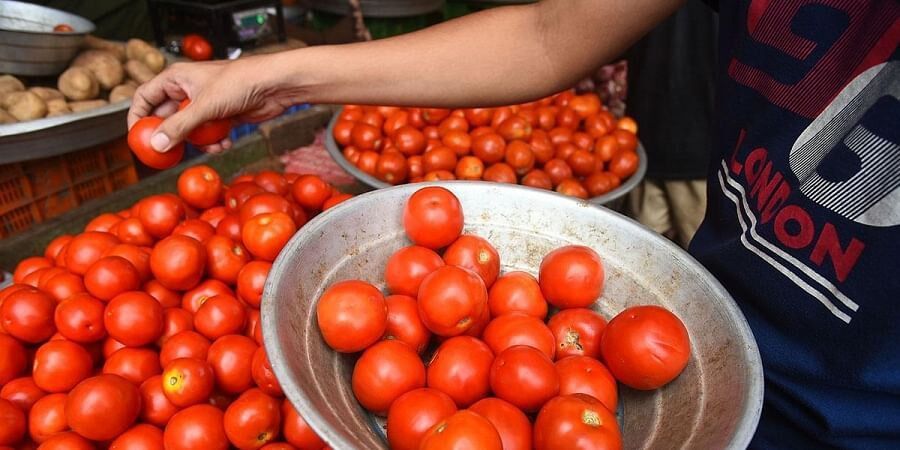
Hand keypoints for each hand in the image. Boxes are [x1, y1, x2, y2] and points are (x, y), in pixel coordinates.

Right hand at [127, 55, 300, 153]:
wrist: (274, 85)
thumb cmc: (240, 82)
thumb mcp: (204, 107)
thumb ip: (178, 127)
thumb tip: (156, 144)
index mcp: (176, 78)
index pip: (145, 96)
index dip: (137, 116)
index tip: (137, 138)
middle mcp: (188, 90)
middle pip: (167, 117)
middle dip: (171, 136)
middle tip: (170, 154)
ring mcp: (205, 104)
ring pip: (189, 130)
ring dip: (198, 142)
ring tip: (210, 145)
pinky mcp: (222, 115)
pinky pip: (208, 134)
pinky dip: (214, 142)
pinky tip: (225, 143)